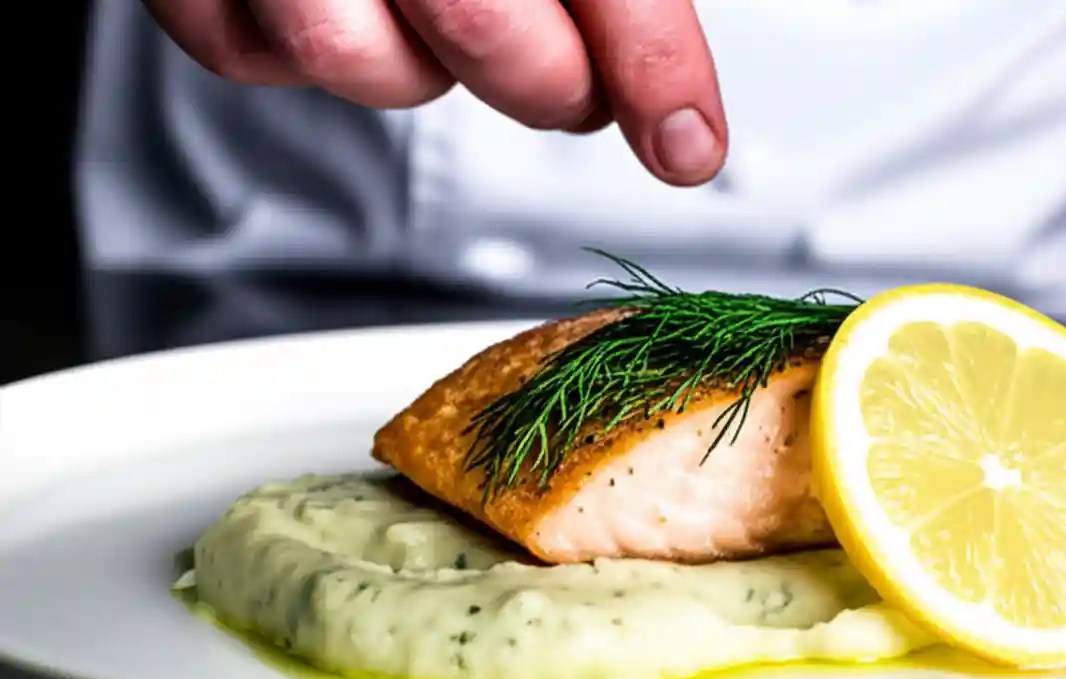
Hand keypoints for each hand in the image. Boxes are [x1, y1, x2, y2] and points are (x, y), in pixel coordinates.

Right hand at [142, 0, 727, 185]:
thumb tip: (662, 74)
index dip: (652, 64)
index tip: (686, 142)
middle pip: (477, 26)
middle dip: (546, 83)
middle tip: (572, 83)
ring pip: (354, 60)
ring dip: (416, 68)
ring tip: (438, 14)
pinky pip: (243, 52)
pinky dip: (303, 52)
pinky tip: (348, 6)